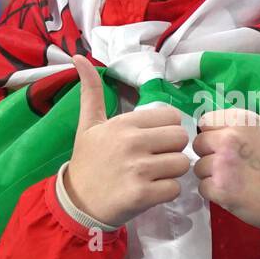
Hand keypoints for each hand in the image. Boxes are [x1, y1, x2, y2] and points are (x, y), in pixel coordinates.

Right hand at [62, 55, 190, 227]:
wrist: (77, 202)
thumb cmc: (88, 161)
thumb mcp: (88, 124)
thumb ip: (91, 92)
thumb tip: (79, 56)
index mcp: (124, 123)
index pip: (172, 116)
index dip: (168, 129)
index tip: (154, 140)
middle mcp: (132, 142)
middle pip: (181, 138)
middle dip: (173, 150)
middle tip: (156, 159)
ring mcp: (138, 169)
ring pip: (182, 164)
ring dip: (172, 172)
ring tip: (153, 175)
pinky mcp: (143, 194)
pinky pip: (176, 188)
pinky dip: (167, 192)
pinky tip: (151, 191)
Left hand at [193, 63, 259, 232]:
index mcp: (242, 120)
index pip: (205, 122)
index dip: (216, 134)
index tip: (233, 146)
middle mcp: (229, 139)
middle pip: (199, 144)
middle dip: (211, 155)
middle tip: (235, 166)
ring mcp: (223, 166)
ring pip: (198, 167)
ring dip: (212, 175)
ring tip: (236, 180)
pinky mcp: (220, 191)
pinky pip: (202, 188)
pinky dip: (214, 193)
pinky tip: (234, 193)